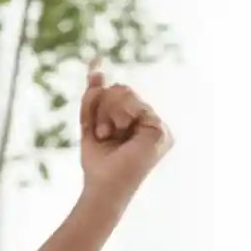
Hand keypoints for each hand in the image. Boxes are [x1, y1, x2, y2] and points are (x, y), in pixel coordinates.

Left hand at [78, 59, 173, 202]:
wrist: (103, 185)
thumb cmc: (97, 161)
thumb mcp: (91, 121)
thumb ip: (95, 96)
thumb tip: (95, 66)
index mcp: (137, 122)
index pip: (116, 93)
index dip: (98, 102)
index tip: (97, 128)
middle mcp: (150, 123)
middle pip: (120, 88)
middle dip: (101, 107)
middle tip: (104, 133)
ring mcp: (157, 126)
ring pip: (124, 91)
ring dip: (107, 112)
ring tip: (110, 135)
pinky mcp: (160, 130)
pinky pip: (133, 102)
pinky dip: (119, 114)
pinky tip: (122, 132)